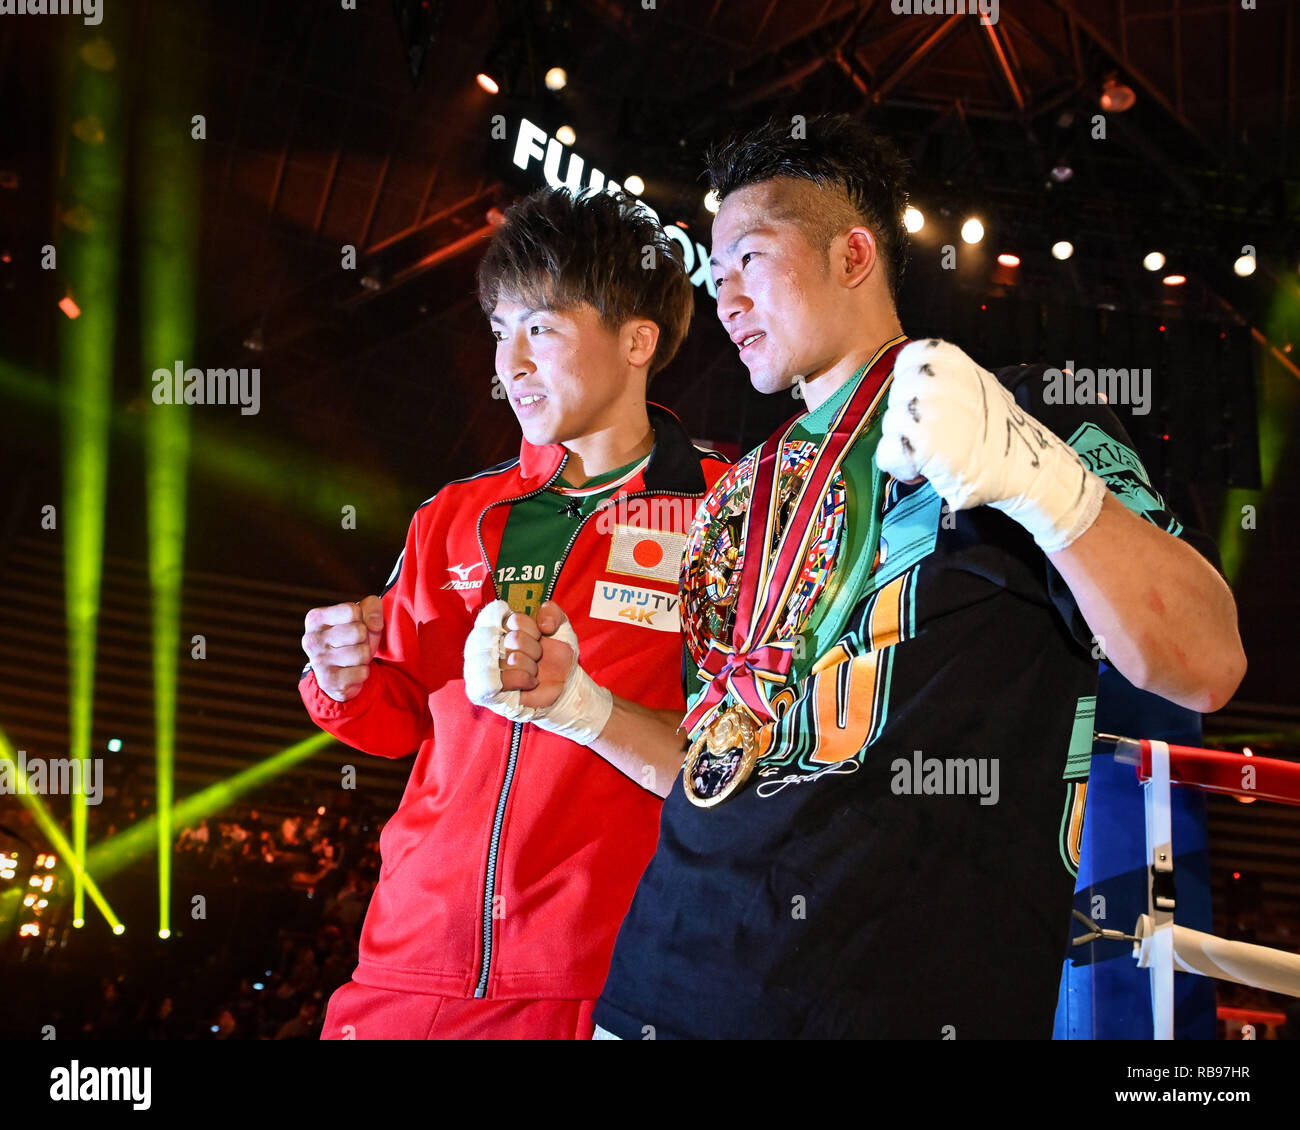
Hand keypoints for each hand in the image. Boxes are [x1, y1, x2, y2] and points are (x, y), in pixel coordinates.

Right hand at [302, 596, 383, 702]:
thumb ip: (372, 607)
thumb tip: (375, 625)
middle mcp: (311, 639)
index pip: (352, 611)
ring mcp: (318, 661)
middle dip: (365, 639)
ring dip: (365, 657)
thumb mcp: (363, 617)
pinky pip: (362, 672)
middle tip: (355, 645)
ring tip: (354, 658)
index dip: (361, 619)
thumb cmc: (352, 638)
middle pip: (359, 631)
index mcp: (316, 618)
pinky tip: (351, 671)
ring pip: (362, 653)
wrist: (342, 673)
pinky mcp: (328, 681)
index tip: (352, 626)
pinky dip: (363, 672)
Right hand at [463, 599, 611, 743]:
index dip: (529, 626)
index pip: (509, 615)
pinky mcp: (481, 690)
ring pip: (511, 659)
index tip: (537, 634)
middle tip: (536, 655)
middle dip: (534, 648)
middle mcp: (483, 643)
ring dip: (530, 666)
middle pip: (514, 637)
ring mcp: (480, 666)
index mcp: (498, 624)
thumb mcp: (560, 628)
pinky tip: (529, 682)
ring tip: (532, 670)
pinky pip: (502, 681)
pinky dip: (522, 680)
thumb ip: (553, 613)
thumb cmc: (554, 655)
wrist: (561, 685)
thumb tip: (543, 623)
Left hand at [875, 338, 1104, 552]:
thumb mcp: (976, 385)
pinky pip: (887, 454)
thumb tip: (913, 383)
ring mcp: (923, 408)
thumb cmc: (998, 431)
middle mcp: (932, 376)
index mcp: (946, 358)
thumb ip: (944, 379)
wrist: (1024, 466)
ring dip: (907, 444)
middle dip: (910, 421)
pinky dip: (901, 467)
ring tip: (937, 453)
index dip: (912, 391)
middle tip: (938, 437)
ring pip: (891, 427)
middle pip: (896, 399)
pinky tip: (926, 469)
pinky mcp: (918, 441)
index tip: (930, 409)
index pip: (905, 364)